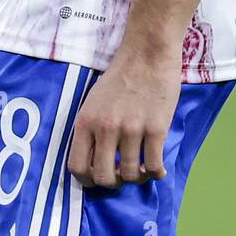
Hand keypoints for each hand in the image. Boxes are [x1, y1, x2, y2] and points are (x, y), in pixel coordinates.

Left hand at [66, 44, 182, 188]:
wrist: (148, 52)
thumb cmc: (121, 75)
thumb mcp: (94, 100)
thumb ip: (92, 129)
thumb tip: (96, 161)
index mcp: (86, 121)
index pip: (77, 167)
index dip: (87, 181)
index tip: (98, 179)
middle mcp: (106, 127)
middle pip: (104, 178)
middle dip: (114, 183)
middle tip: (123, 175)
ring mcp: (132, 128)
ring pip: (131, 175)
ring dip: (137, 177)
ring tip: (142, 169)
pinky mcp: (156, 128)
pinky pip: (153, 166)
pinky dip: (156, 173)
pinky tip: (158, 170)